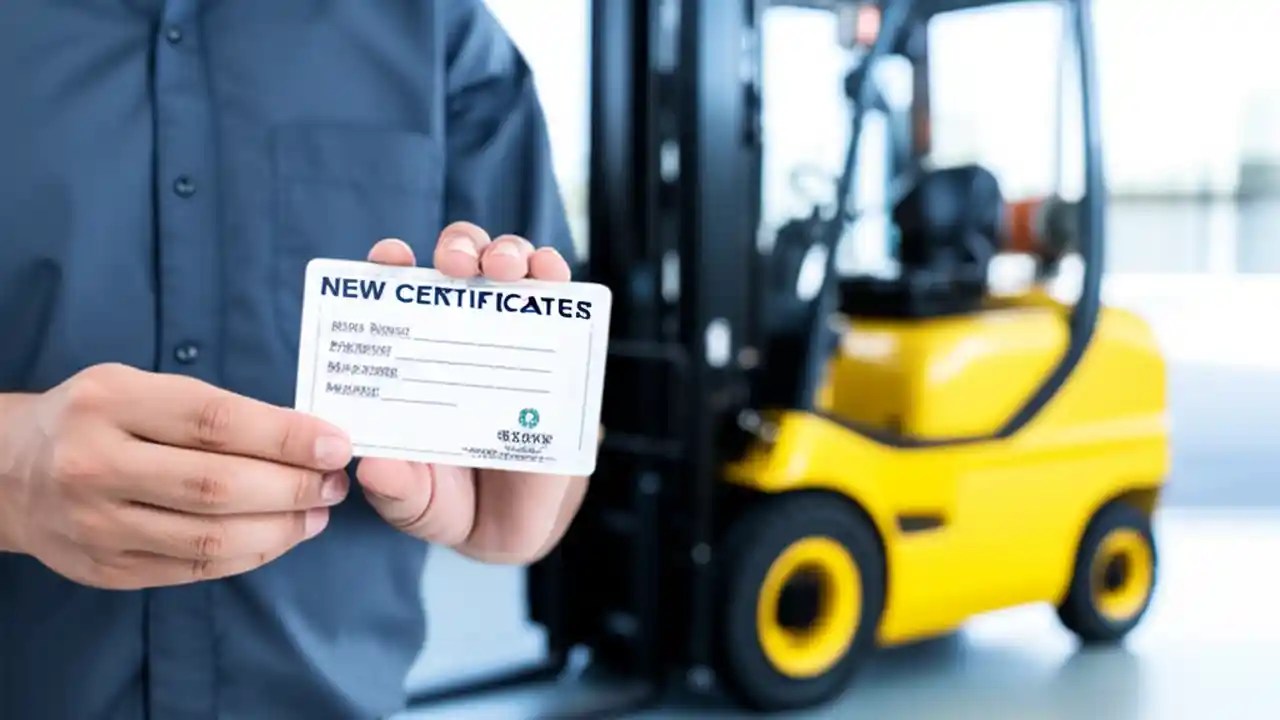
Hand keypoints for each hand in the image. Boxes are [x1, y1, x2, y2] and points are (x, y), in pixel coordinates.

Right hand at [0, 365, 352, 588]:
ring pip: (209, 537)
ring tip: (317, 512)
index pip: (215, 422)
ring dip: (280, 528)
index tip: (335, 444)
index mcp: (110, 403)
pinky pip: (194, 569)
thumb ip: (208, 409)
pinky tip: (278, 536)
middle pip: (217, 486)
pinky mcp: (107, 568)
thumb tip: (302, 436)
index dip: (285, 437)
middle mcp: (96, 464)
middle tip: (334, 482)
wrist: (8, 473)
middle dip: (292, 487)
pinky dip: (248, 554)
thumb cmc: (95, 418)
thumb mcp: (137, 387)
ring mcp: (98, 524)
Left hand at [356, 225, 587, 563]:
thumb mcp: (414, 502)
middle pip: (458, 263)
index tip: (390, 258)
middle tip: (456, 264)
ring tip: (503, 269)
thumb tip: (375, 468)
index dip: (390, 266)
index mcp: (411, 355)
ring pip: (510, 266)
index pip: (396, 292)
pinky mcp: (558, 349)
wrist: (509, 527)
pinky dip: (554, 274)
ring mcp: (511, 335)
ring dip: (506, 252)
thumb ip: (394, 489)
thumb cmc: (447, 499)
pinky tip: (549, 277)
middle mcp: (459, 333)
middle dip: (458, 247)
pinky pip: (560, 298)